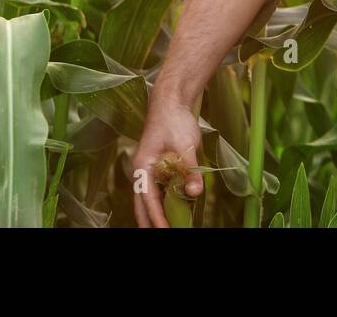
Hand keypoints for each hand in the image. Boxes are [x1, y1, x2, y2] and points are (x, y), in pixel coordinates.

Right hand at [131, 92, 203, 227]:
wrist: (170, 102)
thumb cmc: (175, 120)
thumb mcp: (185, 144)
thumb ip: (190, 169)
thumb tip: (195, 192)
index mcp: (143, 166)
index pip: (148, 199)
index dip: (157, 218)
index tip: (165, 230)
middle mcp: (141, 171)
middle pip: (141, 204)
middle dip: (150, 222)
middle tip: (162, 234)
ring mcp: (147, 170)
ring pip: (148, 200)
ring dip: (155, 215)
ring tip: (167, 227)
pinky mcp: (156, 168)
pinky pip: (157, 192)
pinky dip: (162, 204)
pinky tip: (172, 213)